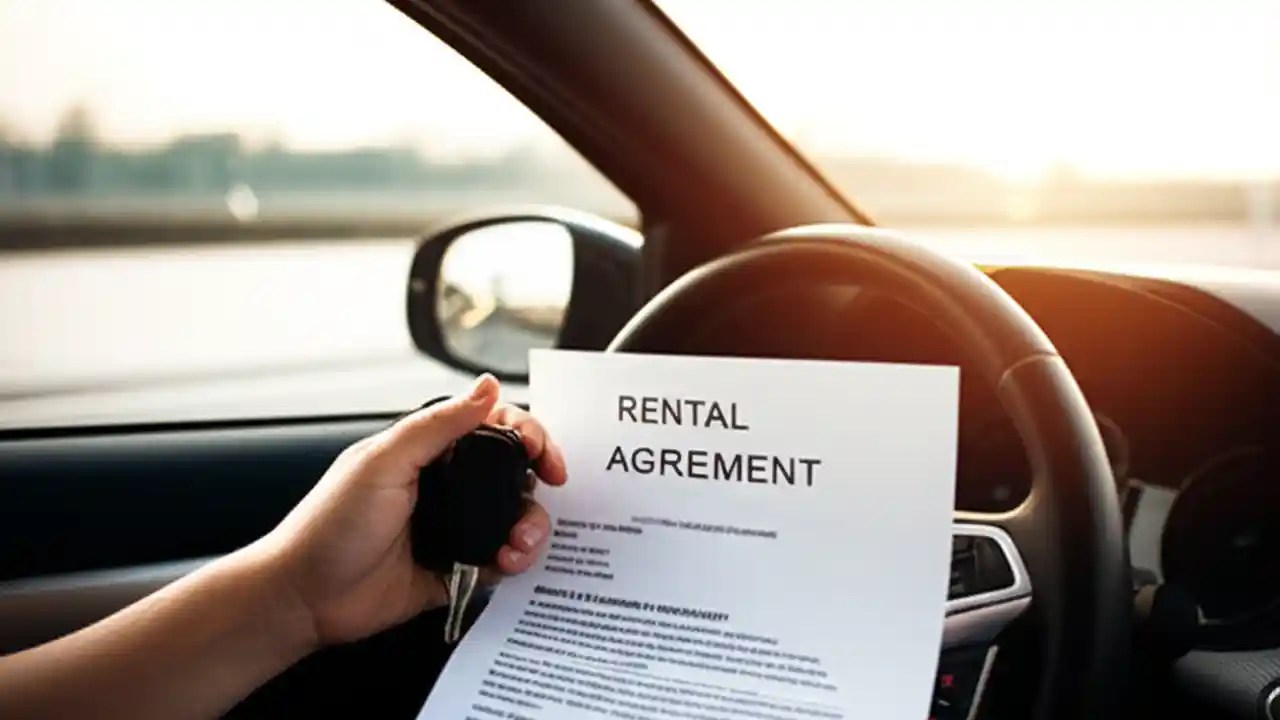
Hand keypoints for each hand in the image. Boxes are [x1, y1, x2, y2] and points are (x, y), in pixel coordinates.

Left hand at [258, 374, 566, 647]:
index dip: (529, 436)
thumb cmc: (329, 523)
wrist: (305, 597)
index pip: (493, 429)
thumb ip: (439, 424)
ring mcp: (454, 528)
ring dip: (530, 526)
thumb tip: (486, 385)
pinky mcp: (457, 569)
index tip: (545, 455)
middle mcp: (447, 486)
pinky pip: (501, 561)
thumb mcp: (384, 461)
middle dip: (538, 484)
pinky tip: (504, 563)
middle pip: (515, 474)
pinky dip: (513, 561)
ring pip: (514, 518)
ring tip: (517, 542)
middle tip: (549, 493)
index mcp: (429, 451)